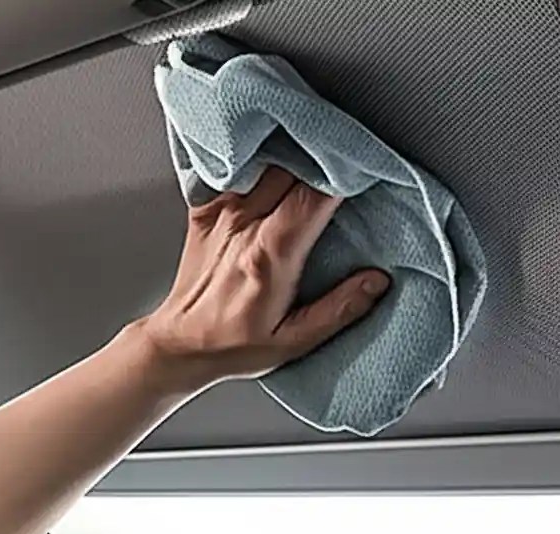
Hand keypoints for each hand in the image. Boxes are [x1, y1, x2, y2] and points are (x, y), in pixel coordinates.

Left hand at [137, 167, 389, 390]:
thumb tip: (377, 281)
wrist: (181, 343)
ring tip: (312, 167)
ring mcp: (221, 214)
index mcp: (270, 254)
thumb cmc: (236, 345)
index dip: (341, 178)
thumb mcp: (295, 340)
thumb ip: (339, 309)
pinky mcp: (205, 210)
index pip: (313, 196)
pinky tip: (271, 173)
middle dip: (321, 165)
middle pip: (291, 170)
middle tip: (343, 170)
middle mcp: (244, 225)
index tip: (362, 176)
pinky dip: (257, 166)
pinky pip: (235, 172)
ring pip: (265, 164)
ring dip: (292, 162)